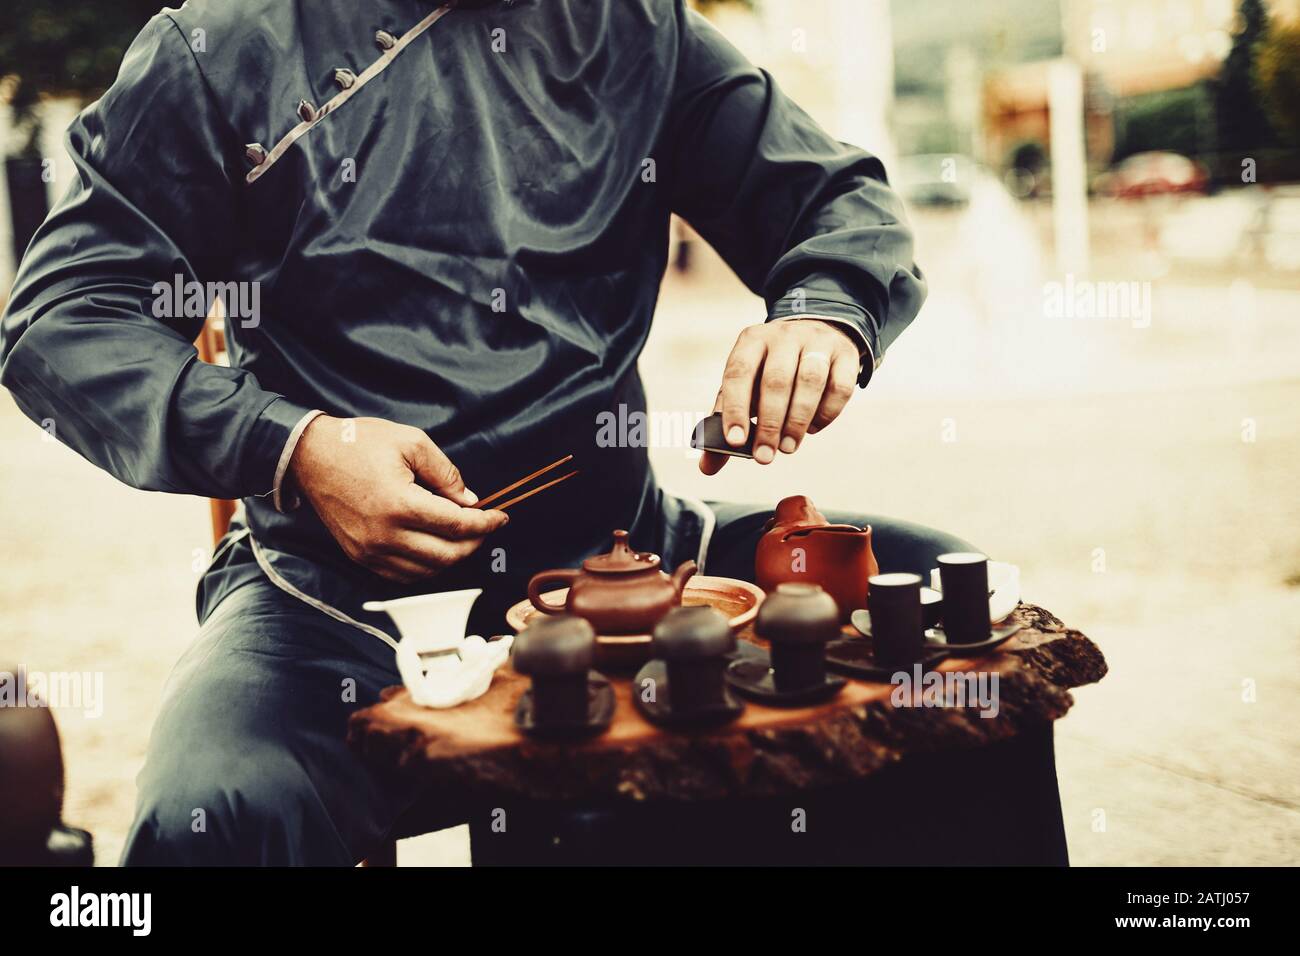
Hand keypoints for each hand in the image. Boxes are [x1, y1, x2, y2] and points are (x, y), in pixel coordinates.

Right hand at [288, 415, 506, 581]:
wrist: (309, 456)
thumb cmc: (360, 443)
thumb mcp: (412, 443)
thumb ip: (446, 474)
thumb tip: (470, 501)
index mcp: (400, 505)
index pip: (457, 526)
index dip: (486, 523)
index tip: (500, 516)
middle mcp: (384, 535)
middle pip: (447, 555)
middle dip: (475, 543)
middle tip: (485, 526)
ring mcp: (369, 551)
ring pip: (427, 571)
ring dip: (452, 558)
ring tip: (463, 537)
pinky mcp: (359, 556)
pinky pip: (402, 575)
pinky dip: (426, 567)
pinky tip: (436, 548)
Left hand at [699, 319, 860, 474]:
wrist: (816, 333)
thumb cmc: (771, 369)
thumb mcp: (746, 385)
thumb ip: (727, 422)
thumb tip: (708, 466)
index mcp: (752, 341)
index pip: (739, 373)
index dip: (735, 409)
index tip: (735, 442)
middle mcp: (784, 336)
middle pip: (776, 380)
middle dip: (769, 424)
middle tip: (764, 456)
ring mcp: (817, 342)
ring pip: (810, 381)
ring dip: (797, 422)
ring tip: (787, 447)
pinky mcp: (845, 354)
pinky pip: (840, 387)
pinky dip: (827, 413)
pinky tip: (813, 428)